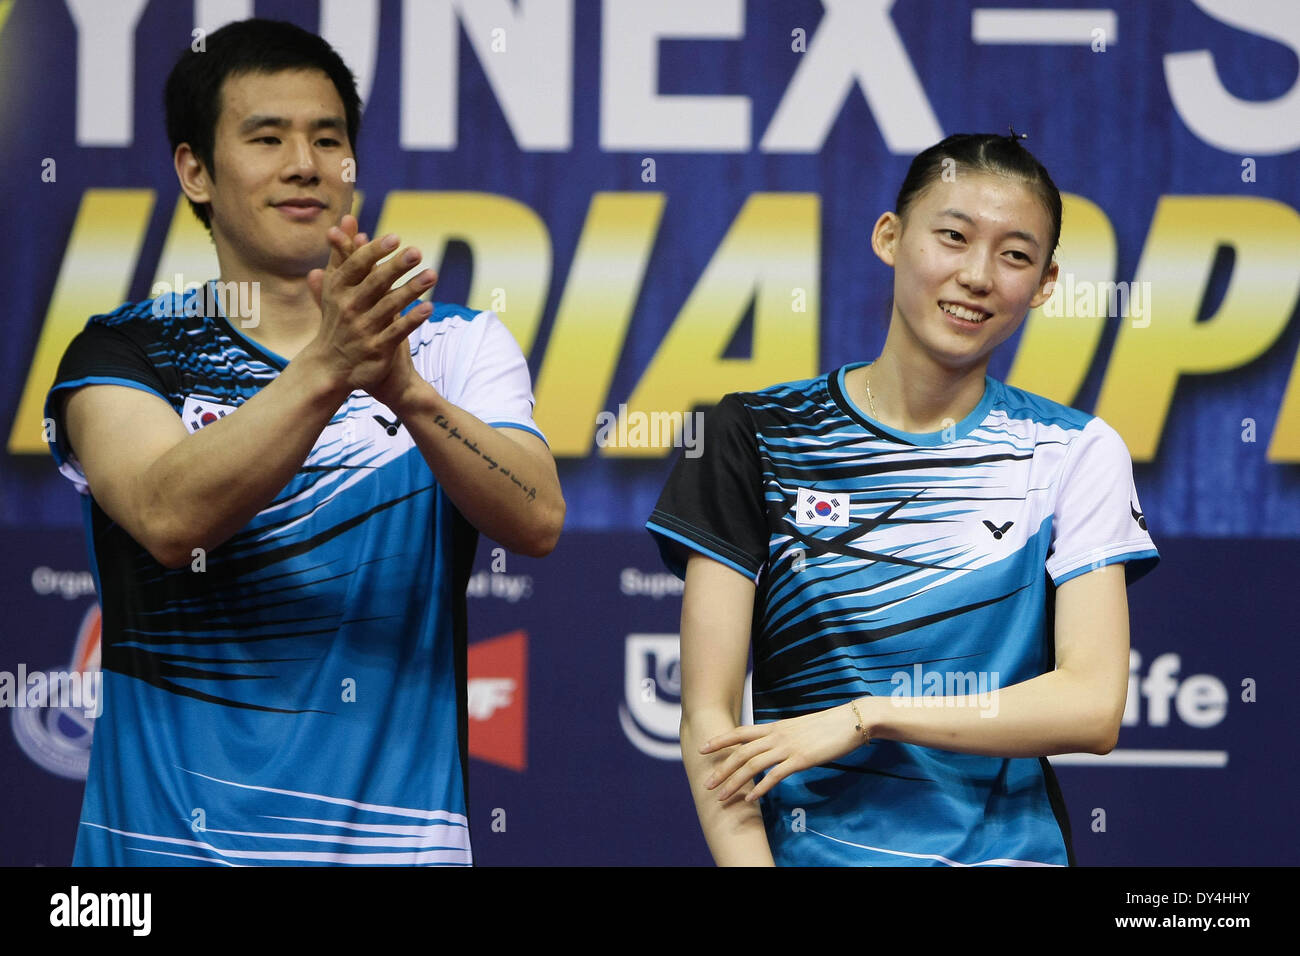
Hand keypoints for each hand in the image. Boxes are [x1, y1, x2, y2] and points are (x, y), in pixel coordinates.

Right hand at [304, 215, 436, 395]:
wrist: (331, 366)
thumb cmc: (338, 317)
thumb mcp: (335, 285)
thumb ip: (343, 252)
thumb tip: (348, 219)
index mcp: (337, 289)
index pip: (356, 266)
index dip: (375, 251)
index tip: (395, 238)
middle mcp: (348, 308)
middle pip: (375, 283)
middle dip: (395, 267)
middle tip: (417, 251)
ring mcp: (363, 329)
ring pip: (390, 306)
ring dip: (411, 289)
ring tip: (432, 274)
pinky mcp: (377, 349)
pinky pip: (398, 331)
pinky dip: (413, 319)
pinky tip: (429, 307)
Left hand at [700, 701, 870, 801]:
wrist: (852, 720)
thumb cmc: (827, 726)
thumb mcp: (799, 728)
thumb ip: (783, 736)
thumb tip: (772, 746)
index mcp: (775, 727)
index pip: (740, 732)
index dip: (720, 740)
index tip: (703, 748)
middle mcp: (777, 735)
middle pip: (741, 752)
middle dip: (721, 769)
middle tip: (706, 784)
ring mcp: (788, 747)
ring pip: (753, 765)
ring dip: (735, 782)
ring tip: (722, 797)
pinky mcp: (801, 759)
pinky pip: (775, 775)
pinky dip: (760, 788)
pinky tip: (751, 799)